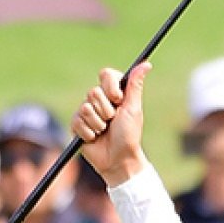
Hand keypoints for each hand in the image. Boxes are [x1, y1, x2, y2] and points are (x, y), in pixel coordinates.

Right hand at [72, 63, 152, 186]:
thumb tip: (146, 63)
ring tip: (105, 131)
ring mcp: (86, 112)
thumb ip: (135, 85)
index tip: (118, 100)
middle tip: (113, 121)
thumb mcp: (133, 109)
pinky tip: (95, 138)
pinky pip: (77, 121)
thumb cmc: (129, 135)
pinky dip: (89, 133)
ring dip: (99, 124)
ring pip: (85, 107)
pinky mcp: (77, 125)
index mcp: (114, 93)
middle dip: (106, 110)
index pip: (106, 74)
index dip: (111, 87)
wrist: (119, 159)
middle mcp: (99, 100)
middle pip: (94, 92)